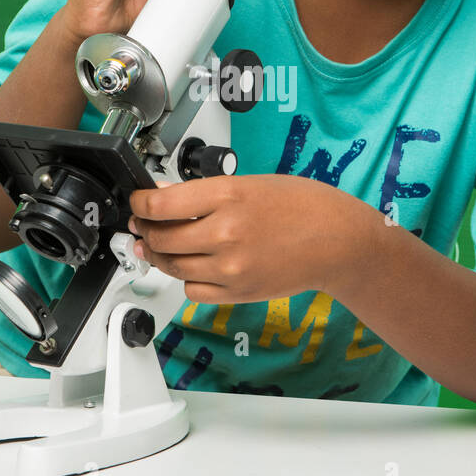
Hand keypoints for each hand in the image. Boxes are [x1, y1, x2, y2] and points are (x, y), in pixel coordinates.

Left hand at [127, 174, 340, 303]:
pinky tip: (195, 265)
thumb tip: (165, 199)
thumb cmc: (303, 207)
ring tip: (163, 245)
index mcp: (227, 196)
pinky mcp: (237, 292)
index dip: (139, 203)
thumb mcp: (249, 183)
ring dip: (160, 255)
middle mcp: (225, 233)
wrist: (338, 241)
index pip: (160, 205)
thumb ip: (205, 193)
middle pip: (161, 238)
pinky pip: (193, 291)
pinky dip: (187, 279)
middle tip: (144, 224)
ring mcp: (230, 267)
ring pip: (172, 267)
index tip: (137, 202)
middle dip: (145, 230)